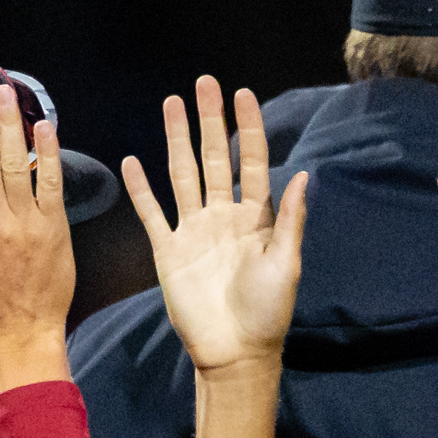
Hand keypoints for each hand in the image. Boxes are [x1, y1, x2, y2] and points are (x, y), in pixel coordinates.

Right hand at [118, 76, 306, 377]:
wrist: (234, 353)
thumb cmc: (267, 313)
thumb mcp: (286, 264)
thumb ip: (289, 219)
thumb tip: (303, 174)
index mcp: (255, 218)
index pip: (251, 161)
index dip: (248, 128)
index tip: (244, 94)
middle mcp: (223, 217)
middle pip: (213, 158)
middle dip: (210, 121)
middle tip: (204, 84)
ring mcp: (193, 231)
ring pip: (182, 174)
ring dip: (177, 139)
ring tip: (172, 104)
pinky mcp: (169, 251)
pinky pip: (152, 213)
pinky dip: (141, 189)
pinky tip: (133, 161)